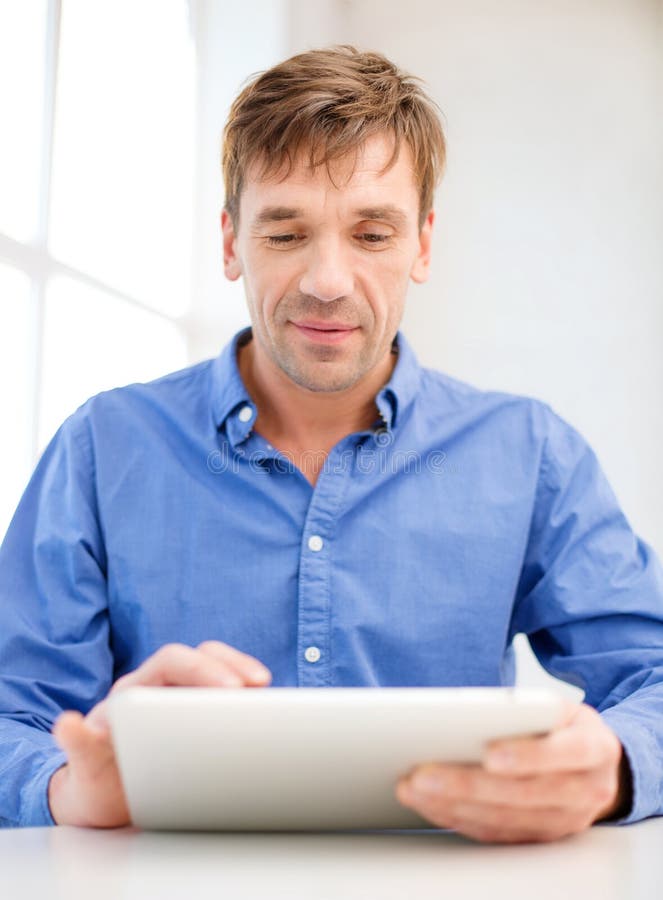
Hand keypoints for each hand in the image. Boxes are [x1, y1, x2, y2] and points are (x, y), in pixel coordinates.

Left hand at [48, 641, 270, 826]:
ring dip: (244, 675)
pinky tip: (268, 708)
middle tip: (256, 688)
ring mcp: (184, 699)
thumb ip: (77, 746)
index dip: (201, 668)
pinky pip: (230, 694)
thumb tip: (66, 723)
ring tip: (267, 691)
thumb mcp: (85, 771)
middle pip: (201, 657)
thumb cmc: (96, 784)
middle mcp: (161, 687)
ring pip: (219, 669)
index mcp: (135, 691)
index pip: (171, 661)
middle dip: (230, 666)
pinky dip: (249, 697)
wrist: (105, 802)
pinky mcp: (204, 715)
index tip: (227, 690)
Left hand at [395, 701, 626, 842]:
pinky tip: (430, 805)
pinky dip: (460, 820)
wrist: (599, 766)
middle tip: (422, 774)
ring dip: (453, 806)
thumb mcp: (559, 706)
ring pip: (505, 819)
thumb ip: (528, 708)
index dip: (527, 756)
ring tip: (413, 788)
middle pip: (522, 793)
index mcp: (594, 748)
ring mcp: (565, 821)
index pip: (563, 754)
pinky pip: (497, 834)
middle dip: (467, 785)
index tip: (488, 753)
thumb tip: (469, 712)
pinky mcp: (541, 838)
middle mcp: (585, 791)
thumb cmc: (566, 726)